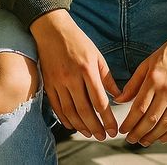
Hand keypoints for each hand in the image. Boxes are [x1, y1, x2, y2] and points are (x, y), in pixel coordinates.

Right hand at [29, 10, 119, 139]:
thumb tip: (119, 97)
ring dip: (80, 126)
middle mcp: (72, 78)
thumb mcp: (97, 56)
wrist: (52, 30)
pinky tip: (72, 125)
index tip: (113, 130)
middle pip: (84, 110)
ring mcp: (58, 82)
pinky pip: (56, 106)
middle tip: (103, 137)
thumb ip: (107, 78)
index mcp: (87, 70)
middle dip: (95, 127)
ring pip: (69, 111)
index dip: (107, 119)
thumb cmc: (78, 41)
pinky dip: (64, 118)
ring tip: (90, 134)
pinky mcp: (48, 83)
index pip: (99, 101)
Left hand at [116, 27, 166, 145]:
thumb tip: (119, 100)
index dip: (130, 122)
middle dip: (139, 132)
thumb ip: (133, 83)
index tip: (123, 130)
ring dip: (154, 136)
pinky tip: (162, 138)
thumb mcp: (147, 63)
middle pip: (152, 118)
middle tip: (131, 139)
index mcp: (155, 79)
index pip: (139, 107)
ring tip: (144, 141)